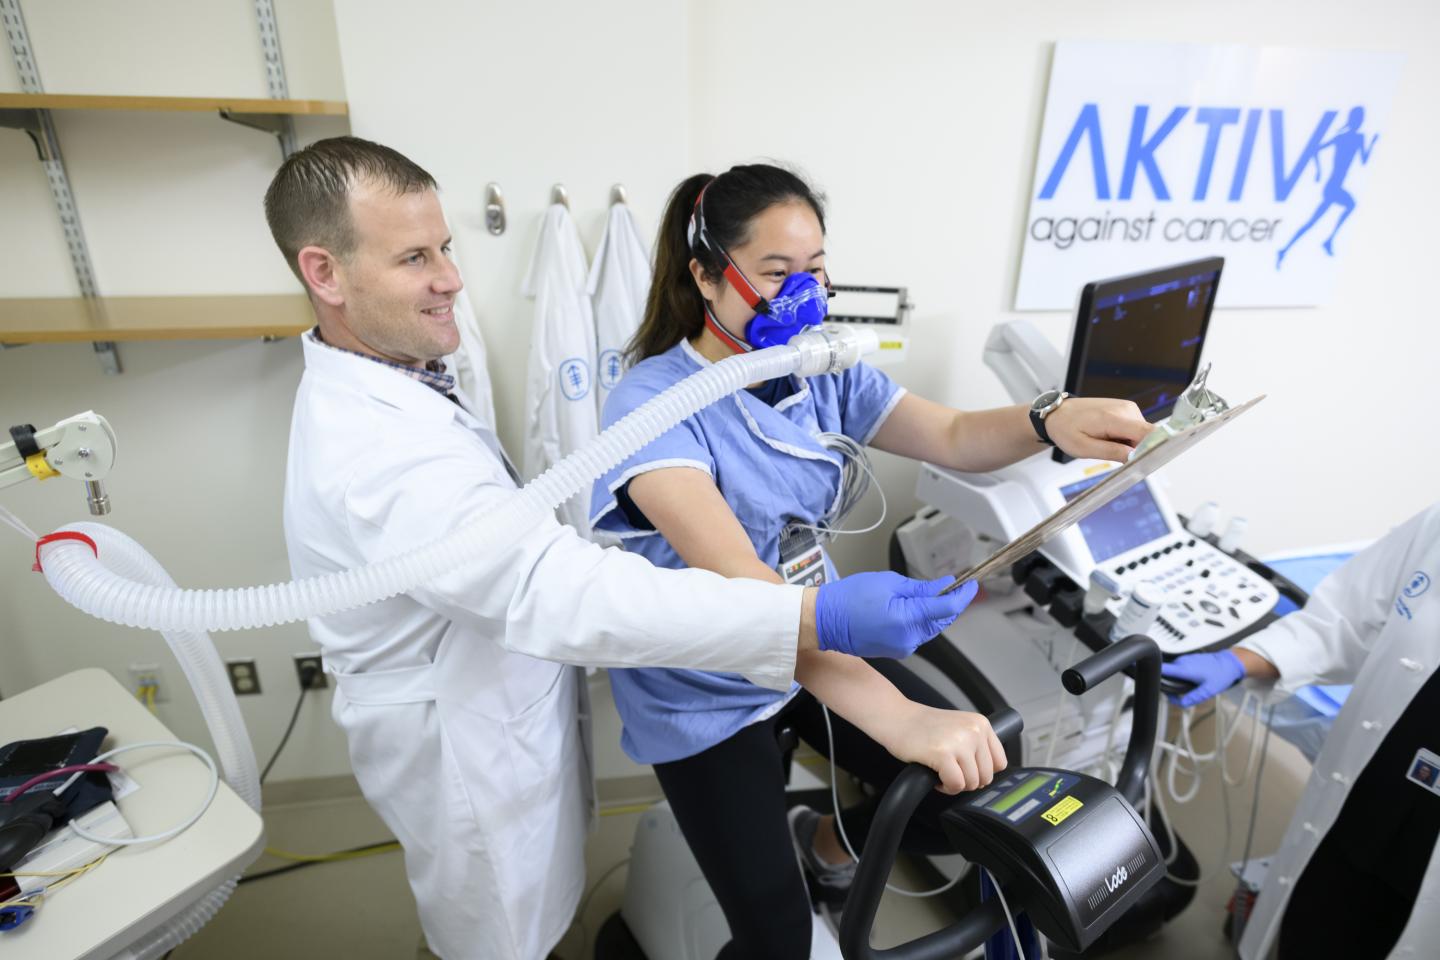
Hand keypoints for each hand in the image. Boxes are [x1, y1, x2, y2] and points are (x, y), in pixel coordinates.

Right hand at [815, 572, 978, 658]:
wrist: (824, 621)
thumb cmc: (849, 598)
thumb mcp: (888, 583)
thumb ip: (919, 588)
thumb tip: (942, 587)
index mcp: (907, 618)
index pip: (947, 608)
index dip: (963, 595)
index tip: (970, 584)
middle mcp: (908, 638)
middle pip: (941, 620)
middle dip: (949, 603)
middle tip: (952, 585)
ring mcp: (903, 648)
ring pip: (930, 628)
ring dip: (934, 612)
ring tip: (925, 594)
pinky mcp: (897, 651)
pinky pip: (917, 634)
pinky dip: (920, 621)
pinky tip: (910, 609)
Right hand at [878, 704, 1006, 794]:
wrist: (896, 717)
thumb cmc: (922, 725)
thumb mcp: (959, 728)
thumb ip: (976, 744)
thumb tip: (986, 775)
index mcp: (981, 724)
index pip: (1000, 762)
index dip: (982, 772)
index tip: (967, 770)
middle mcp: (974, 731)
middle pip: (987, 776)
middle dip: (968, 780)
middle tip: (951, 773)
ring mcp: (959, 742)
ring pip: (972, 783)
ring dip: (955, 785)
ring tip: (942, 774)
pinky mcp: (943, 754)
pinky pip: (956, 785)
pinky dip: (946, 788)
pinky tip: (936, 778)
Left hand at [1044, 397, 1150, 461]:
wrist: (1059, 413)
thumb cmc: (1066, 429)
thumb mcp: (1084, 448)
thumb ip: (1111, 452)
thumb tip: (1135, 456)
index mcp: (1114, 418)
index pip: (1148, 432)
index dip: (1154, 447)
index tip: (1148, 460)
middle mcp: (1126, 409)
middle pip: (1146, 437)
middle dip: (1134, 450)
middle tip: (1110, 452)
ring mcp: (1128, 408)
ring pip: (1141, 435)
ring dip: (1127, 444)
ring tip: (1105, 442)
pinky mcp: (1127, 410)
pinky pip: (1134, 430)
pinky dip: (1125, 438)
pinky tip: (1109, 437)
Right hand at [1161, 650, 1246, 708]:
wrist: (1230, 663)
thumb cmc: (1221, 674)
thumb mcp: (1208, 691)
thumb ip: (1193, 698)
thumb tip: (1181, 704)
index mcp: (1184, 669)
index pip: (1162, 668)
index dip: (1155, 674)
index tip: (1154, 682)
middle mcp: (1183, 661)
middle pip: (1167, 672)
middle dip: (1169, 683)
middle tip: (1178, 694)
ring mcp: (1186, 658)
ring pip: (1173, 670)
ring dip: (1176, 679)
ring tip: (1187, 687)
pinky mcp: (1189, 658)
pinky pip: (1179, 667)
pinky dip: (1181, 674)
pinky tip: (1191, 680)